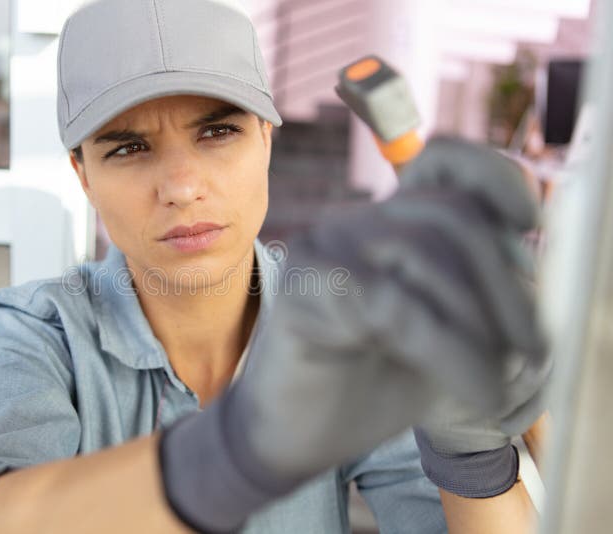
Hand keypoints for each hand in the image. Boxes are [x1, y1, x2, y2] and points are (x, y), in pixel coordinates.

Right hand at [158, 137, 543, 532]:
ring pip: (423, 253)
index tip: (531, 222)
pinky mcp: (302, 287)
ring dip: (478, 329)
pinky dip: (450, 353)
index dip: (494, 175)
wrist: (290, 436)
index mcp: (388, 228)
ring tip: (498, 386)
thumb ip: (480, 302)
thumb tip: (536, 280)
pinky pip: (395, 305)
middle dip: (506, 288)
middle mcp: (354, 224)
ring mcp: (322, 248)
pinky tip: (474, 394)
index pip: (441, 162)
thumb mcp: (441, 340)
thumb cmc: (364, 385)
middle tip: (533, 354)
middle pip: (451, 215)